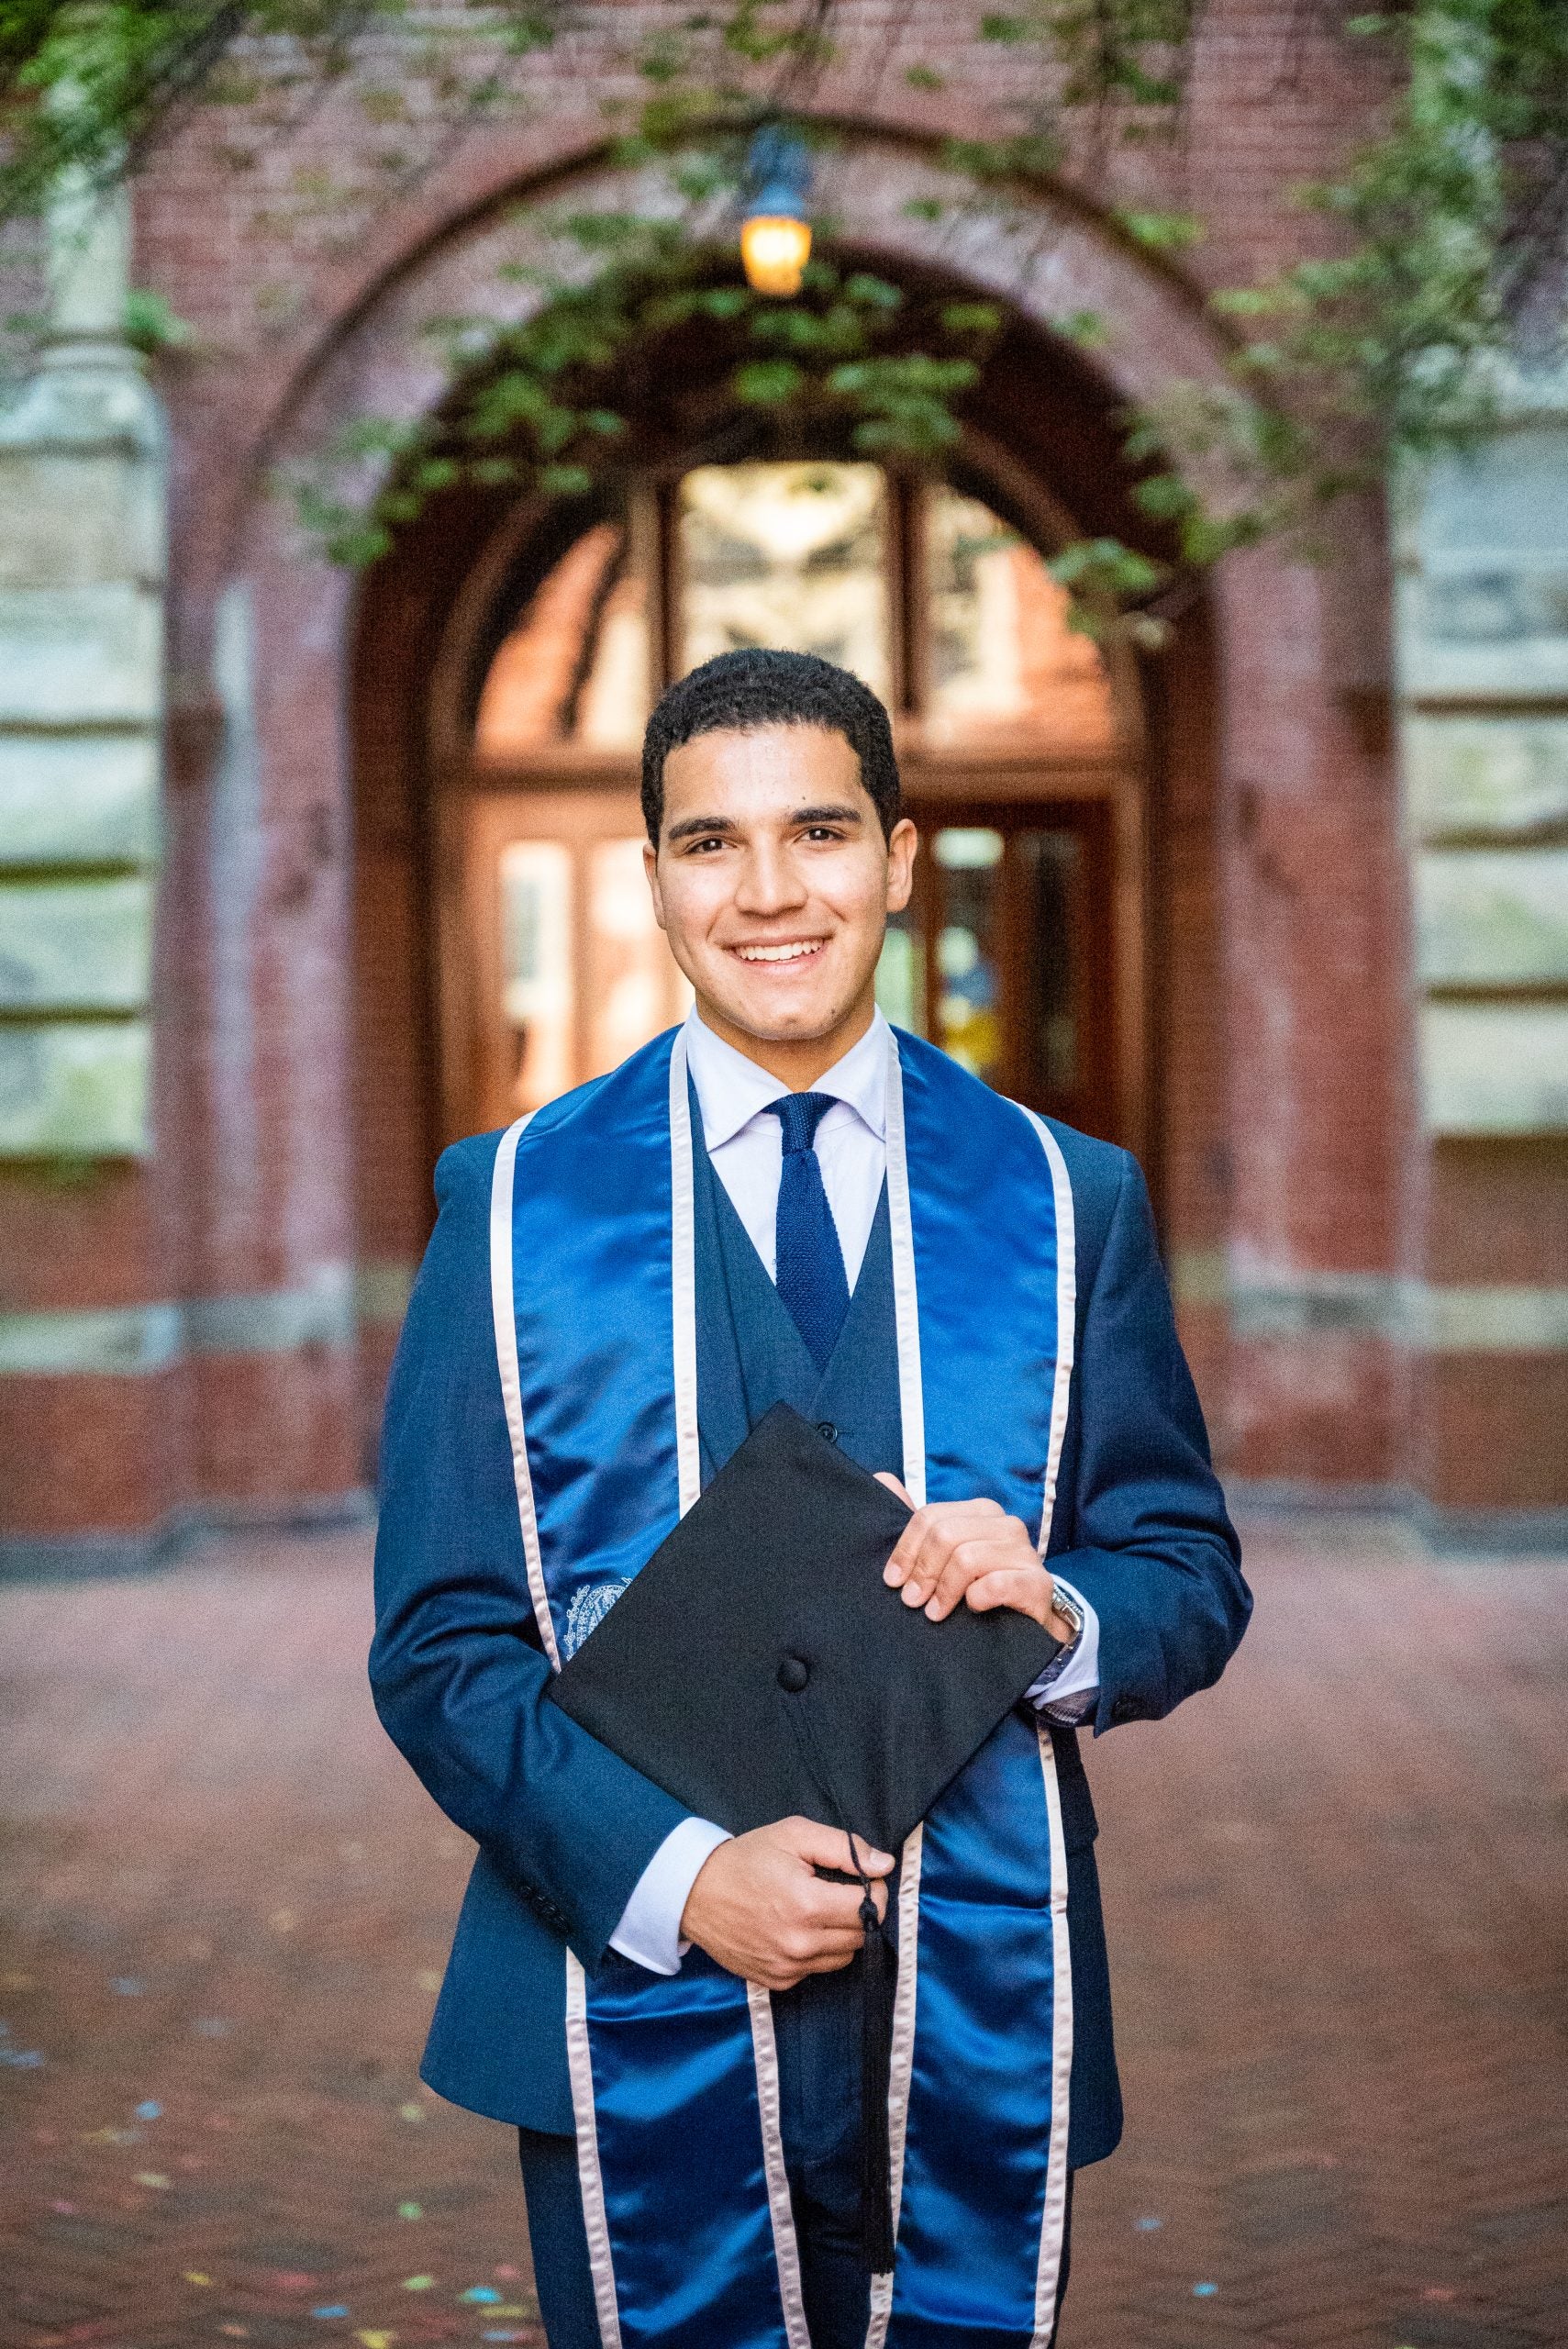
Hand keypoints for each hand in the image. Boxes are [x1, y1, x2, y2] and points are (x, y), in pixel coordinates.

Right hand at [679, 1817, 892, 1991]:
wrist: (696, 1893)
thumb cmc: (747, 1858)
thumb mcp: (794, 1835)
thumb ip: (845, 1848)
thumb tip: (884, 1865)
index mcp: (807, 1904)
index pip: (870, 1908)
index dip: (874, 1889)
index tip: (863, 1878)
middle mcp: (800, 1943)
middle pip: (860, 1934)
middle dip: (859, 1911)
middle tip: (838, 1890)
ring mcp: (788, 1967)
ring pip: (844, 1956)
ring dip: (841, 1933)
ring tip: (819, 1909)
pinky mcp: (777, 1981)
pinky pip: (818, 1970)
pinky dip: (818, 1951)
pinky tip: (799, 1928)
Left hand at [874, 1474, 1075, 1640]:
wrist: (1026, 1623)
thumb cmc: (980, 1585)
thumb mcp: (947, 1554)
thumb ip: (918, 1524)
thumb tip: (883, 1479)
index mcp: (981, 1511)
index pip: (930, 1516)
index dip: (905, 1549)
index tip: (892, 1579)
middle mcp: (1006, 1524)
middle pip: (946, 1535)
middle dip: (923, 1571)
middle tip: (912, 1600)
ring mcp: (1025, 1552)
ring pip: (967, 1558)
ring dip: (944, 1590)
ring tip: (934, 1613)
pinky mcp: (1037, 1583)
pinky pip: (995, 1584)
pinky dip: (976, 1598)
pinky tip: (971, 1609)